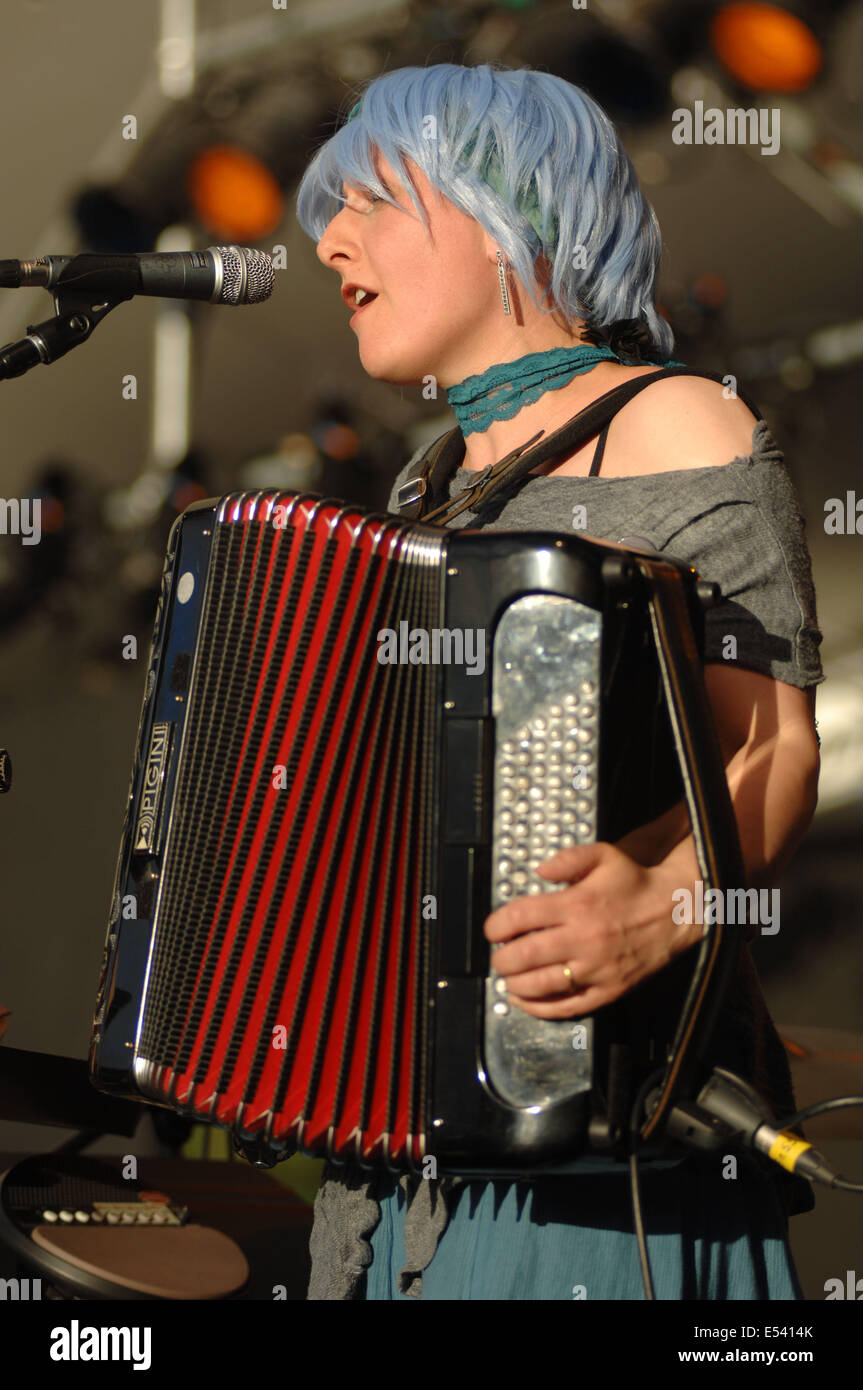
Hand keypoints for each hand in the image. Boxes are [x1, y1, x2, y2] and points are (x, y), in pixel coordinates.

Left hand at [483, 842, 699, 1018]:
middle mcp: (583, 939)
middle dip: (501, 958)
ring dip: (514, 984)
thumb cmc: (633, 882)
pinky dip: (539, 1008)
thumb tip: (537, 871)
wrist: (675, 911)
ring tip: (507, 977)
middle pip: (524, 955)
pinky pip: (567, 1007)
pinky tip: (524, 1001)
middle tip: (498, 956)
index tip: (492, 930)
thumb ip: (567, 859)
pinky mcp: (608, 990)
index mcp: (576, 905)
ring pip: (541, 985)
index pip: (521, 917)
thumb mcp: (603, 856)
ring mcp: (595, 968)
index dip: (497, 925)